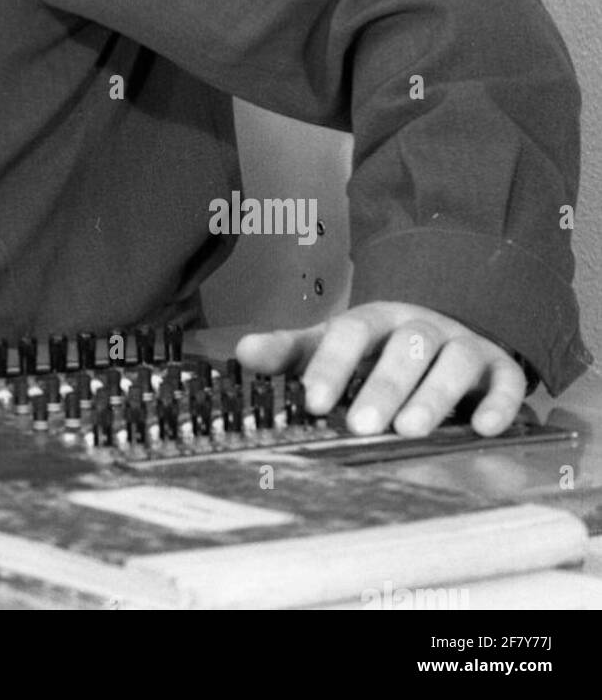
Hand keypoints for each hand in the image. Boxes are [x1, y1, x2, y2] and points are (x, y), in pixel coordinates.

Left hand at [235, 301, 527, 437]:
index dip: (331, 364)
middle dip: (382, 385)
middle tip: (361, 425)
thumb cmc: (378, 348)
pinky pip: (506, 381)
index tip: (311, 401)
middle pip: (404, 346)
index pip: (351, 331)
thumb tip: (243, 353)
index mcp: (376, 318)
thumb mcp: (333, 345)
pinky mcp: (499, 367)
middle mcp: (420, 325)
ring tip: (410, 431)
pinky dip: (498, 403)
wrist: (444, 331)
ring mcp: (463, 343)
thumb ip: (291, 351)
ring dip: (433, 394)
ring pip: (452, 360)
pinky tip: (482, 428)